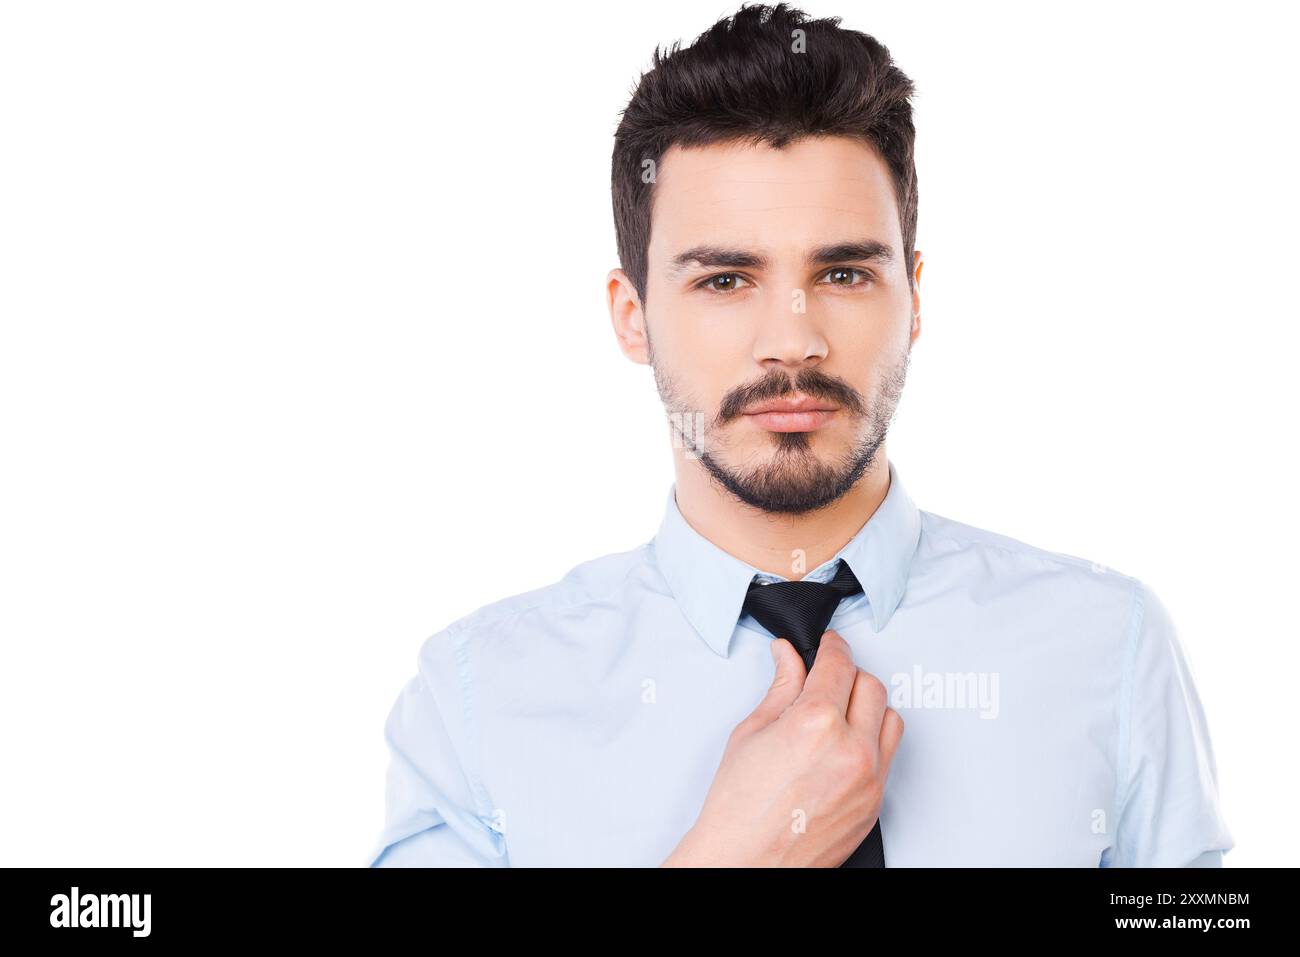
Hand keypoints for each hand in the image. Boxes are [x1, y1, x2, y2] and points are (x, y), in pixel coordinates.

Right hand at [661, 630, 902, 866]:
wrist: (745, 862)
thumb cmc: (738, 808)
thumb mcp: (751, 733)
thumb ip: (781, 688)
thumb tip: (789, 657)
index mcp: (815, 722)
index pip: (840, 664)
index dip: (832, 646)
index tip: (827, 645)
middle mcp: (851, 749)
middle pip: (871, 686)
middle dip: (848, 674)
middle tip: (826, 678)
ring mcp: (869, 779)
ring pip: (890, 719)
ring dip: (868, 707)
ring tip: (839, 713)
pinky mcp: (875, 803)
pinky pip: (888, 756)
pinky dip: (871, 742)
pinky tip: (842, 746)